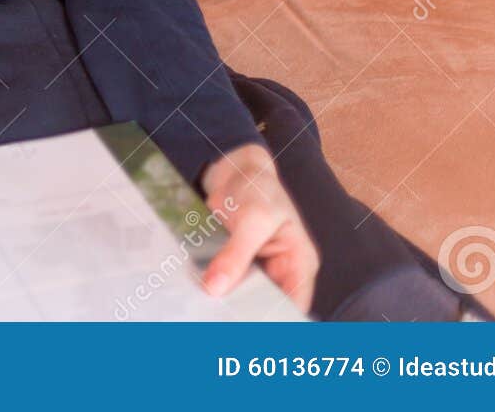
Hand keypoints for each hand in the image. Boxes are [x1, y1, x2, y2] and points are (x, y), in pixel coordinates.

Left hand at [200, 142, 318, 313]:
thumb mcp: (253, 219)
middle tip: (215, 321)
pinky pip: (223, 280)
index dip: (272, 319)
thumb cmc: (258, 187)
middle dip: (242, 311)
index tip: (243, 327)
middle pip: (264, 303)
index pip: (292, 305)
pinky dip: (211, 285)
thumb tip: (215, 288)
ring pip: (241, 294)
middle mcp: (280, 271)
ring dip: (223, 300)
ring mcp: (256, 268)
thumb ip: (236, 254)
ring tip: (202, 311)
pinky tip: (195, 294)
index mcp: (299, 264)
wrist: (233, 167)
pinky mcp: (233, 263)